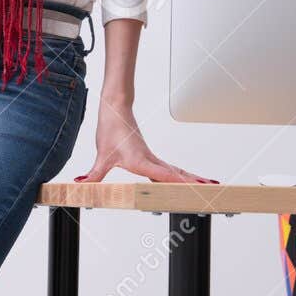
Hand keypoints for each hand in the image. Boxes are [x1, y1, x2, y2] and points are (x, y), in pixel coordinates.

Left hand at [74, 99, 218, 183]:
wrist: (115, 108)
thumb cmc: (111, 128)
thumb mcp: (102, 155)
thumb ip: (94, 174)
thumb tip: (83, 185)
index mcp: (140, 160)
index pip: (162, 174)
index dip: (177, 182)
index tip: (193, 186)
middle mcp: (150, 159)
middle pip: (176, 172)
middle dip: (194, 181)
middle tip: (212, 187)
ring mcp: (152, 157)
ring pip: (175, 170)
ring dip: (192, 177)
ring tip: (209, 183)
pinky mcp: (150, 156)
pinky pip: (169, 168)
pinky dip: (180, 174)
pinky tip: (186, 180)